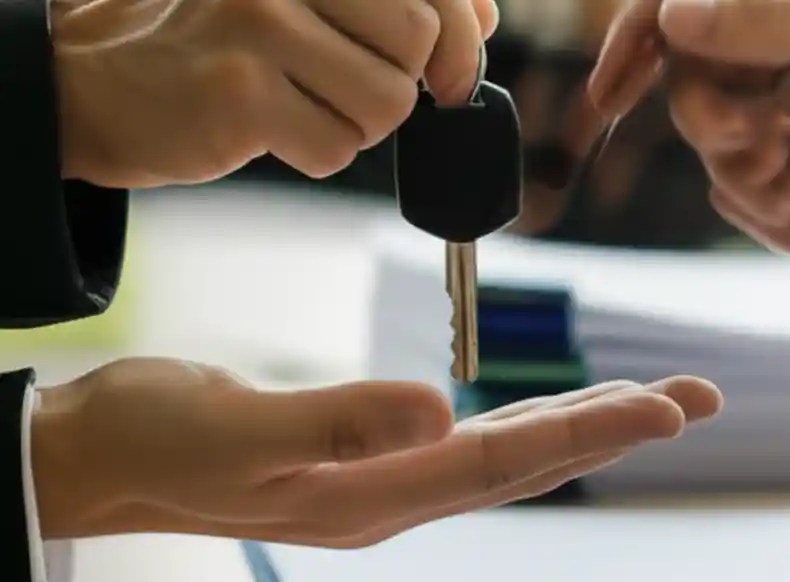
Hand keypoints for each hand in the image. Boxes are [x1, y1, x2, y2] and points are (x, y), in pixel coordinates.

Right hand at [30, 358, 721, 547]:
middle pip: (528, 461)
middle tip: (695, 399)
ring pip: (508, 455)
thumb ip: (336, 421)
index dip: (591, 430)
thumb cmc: (155, 440)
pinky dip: (524, 427)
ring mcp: (379, 485)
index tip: (667, 408)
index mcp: (370, 494)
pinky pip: (470, 448)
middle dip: (615, 427)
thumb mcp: (234, 429)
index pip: (507, 459)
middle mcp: (390, 496)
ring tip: (647, 403)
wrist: (99, 463)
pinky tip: (544, 418)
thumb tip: (439, 408)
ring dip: (582, 426)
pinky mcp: (362, 463)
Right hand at [52, 0, 498, 185]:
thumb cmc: (219, 43)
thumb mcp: (306, 0)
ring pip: (388, 103)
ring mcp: (260, 24)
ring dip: (358, 123)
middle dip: (401, 83)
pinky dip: (316, 152)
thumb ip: (393, 2)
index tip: (455, 67)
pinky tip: (271, 128)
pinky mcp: (242, 93)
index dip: (462, 35)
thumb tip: (482, 22)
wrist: (101, 82)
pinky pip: (338, 148)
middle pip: (420, 43)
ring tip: (302, 104)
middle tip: (347, 85)